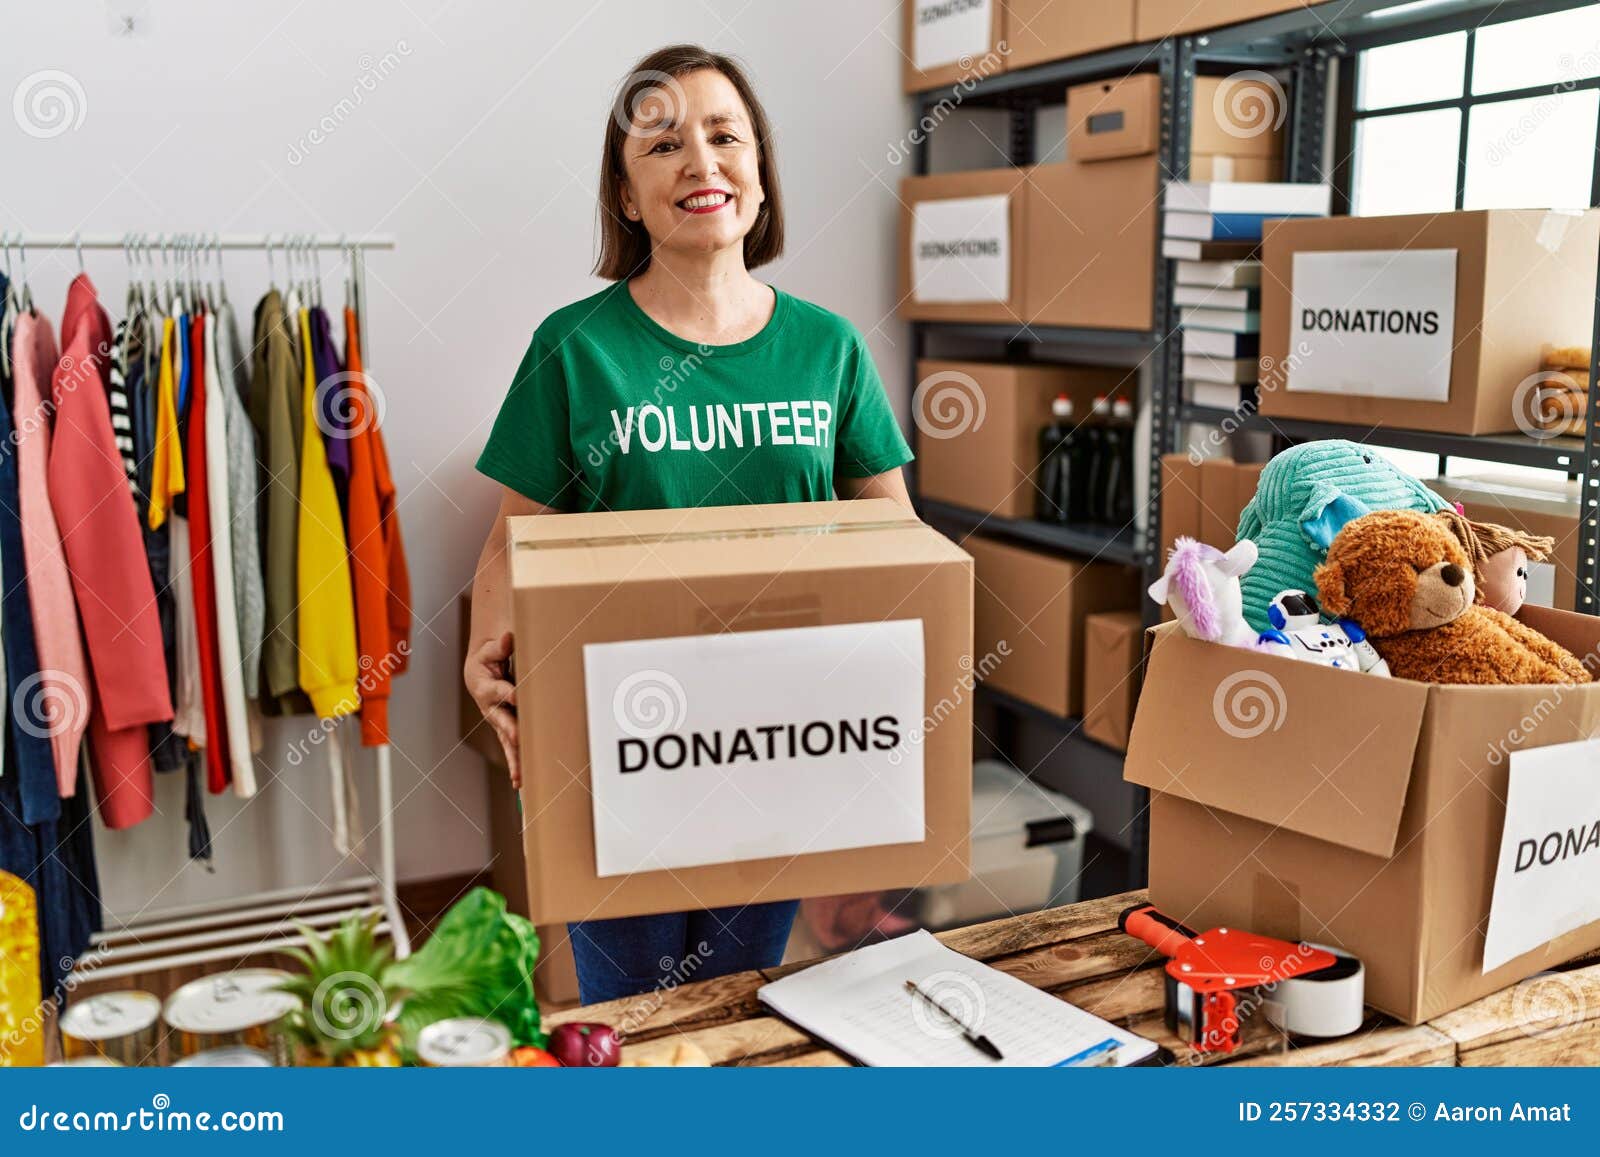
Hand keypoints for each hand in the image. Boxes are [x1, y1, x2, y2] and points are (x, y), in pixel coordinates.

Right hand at [465, 630, 521, 787]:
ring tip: (520, 777)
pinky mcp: (505, 729)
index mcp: (485, 686)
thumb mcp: (491, 649)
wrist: (480, 671)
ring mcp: (498, 721)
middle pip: (502, 721)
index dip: (509, 693)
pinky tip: (521, 782)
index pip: (499, 690)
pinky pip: (511, 748)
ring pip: (507, 741)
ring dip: (514, 758)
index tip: (518, 696)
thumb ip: (500, 646)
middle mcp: (490, 708)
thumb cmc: (488, 658)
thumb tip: (508, 637)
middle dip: (511, 731)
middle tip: (519, 738)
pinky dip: (516, 764)